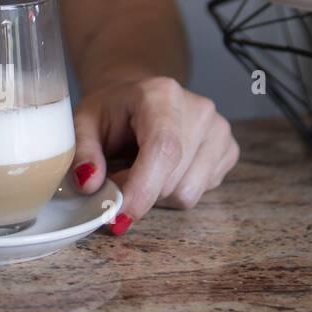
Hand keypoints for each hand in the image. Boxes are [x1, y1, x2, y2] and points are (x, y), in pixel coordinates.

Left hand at [71, 77, 237, 233]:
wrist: (141, 98)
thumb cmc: (113, 110)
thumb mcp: (84, 123)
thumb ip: (83, 152)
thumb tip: (89, 184)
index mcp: (162, 95)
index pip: (163, 150)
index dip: (143, 188)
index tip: (120, 216)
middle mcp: (199, 110)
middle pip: (172, 180)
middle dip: (139, 192)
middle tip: (117, 176)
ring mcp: (219, 130)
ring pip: (187, 193)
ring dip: (157, 195)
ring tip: (141, 168)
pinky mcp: (229, 150)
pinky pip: (201, 193)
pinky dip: (175, 191)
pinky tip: (165, 168)